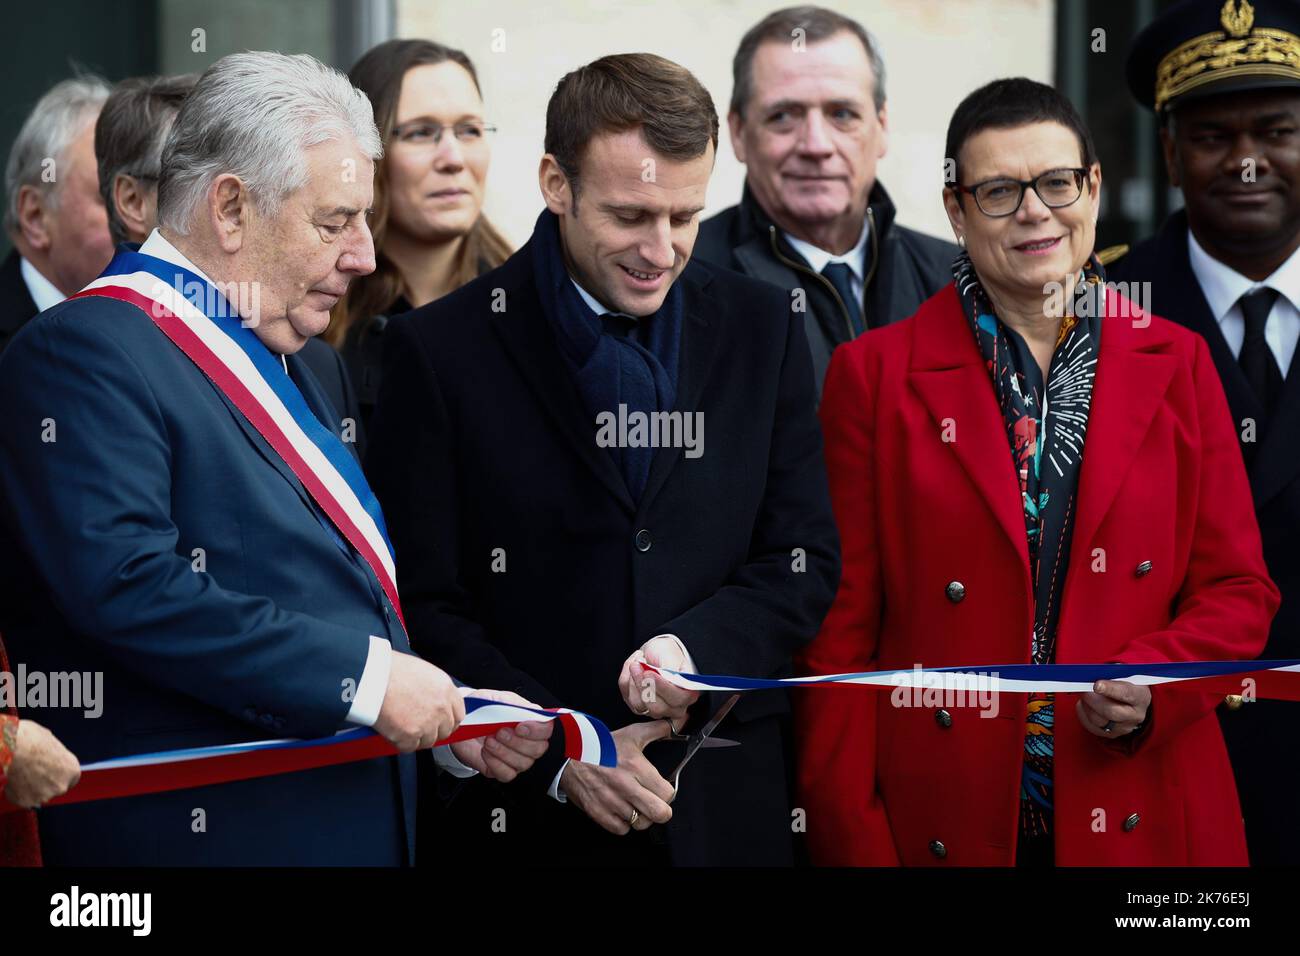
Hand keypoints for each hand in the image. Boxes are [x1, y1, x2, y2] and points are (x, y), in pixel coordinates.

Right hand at [4, 720, 80, 807]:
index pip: (70, 780)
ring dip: (30, 788)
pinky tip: (14, 779)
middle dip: (44, 783)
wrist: (11, 750)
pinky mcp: (26, 802)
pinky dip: (17, 792)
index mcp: (72, 770)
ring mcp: (44, 796)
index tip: (50, 773)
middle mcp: (61, 786)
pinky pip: (21, 798)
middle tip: (32, 771)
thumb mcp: (50, 741)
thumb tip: (48, 751)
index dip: (59, 776)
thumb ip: (54, 753)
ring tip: (21, 772)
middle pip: (55, 789)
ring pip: (37, 795)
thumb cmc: (30, 741)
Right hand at [373, 652, 463, 751]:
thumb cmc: (391, 669)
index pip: (459, 714)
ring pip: (428, 741)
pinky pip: (409, 747)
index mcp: (446, 689)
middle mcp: (441, 708)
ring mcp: (427, 724)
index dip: (448, 720)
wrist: (372, 676)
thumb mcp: (423, 672)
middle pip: (446, 731)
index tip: (440, 722)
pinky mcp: (409, 736)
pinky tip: (392, 730)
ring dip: (416, 738)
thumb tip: (435, 700)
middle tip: (418, 727)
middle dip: (433, 731)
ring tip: (402, 726)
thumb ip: (435, 689)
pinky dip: (400, 743)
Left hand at [449, 688, 553, 781]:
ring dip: (504, 752)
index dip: (536, 731)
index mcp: (530, 721)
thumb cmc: (480, 709)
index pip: (547, 729)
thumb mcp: (495, 699)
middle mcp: (527, 741)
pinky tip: (485, 752)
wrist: (461, 723)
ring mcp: (516, 757)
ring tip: (488, 740)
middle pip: (538, 749)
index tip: (520, 727)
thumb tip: (530, 711)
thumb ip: (513, 704)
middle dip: (517, 742)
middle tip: (499, 732)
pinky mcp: (502, 770)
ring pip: (523, 763)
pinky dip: (495, 763)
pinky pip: (507, 774)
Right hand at [558, 720, 673, 834]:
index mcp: (637, 767)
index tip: (661, 790)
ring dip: (641, 817)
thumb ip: (657, 730)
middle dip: (660, 810)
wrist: (568, 754)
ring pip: (640, 824)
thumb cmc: (601, 746)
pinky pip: (621, 830)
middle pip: (660, 814)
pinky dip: (623, 824)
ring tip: (635, 805)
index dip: (668, 793)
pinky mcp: (598, 812)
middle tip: (654, 803)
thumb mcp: (631, 734)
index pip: (668, 794)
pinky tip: (621, 810)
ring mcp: (611, 802)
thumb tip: (676, 725)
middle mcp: (626, 786)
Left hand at [618, 636, 699, 727]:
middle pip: (657, 708)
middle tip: (637, 664)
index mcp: (688, 694)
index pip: (678, 699)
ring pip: (639, 704)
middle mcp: (674, 707)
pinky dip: (627, 679)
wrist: (656, 653)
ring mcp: (655, 710)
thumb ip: (670, 667)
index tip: (649, 672)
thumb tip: (665, 675)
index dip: (662, 687)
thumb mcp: (671, 655)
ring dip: (633, 680)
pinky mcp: (639, 707)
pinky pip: (628, 697)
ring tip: (636, 662)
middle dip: (643, 685)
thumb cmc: (667, 654)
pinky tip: (633, 668)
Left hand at [1076, 680, 1150, 737]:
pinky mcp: (1112, 734)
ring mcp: (1124, 727)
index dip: (1110, 689)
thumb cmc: (1124, 685)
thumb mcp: (1124, 676)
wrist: (1131, 702)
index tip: (1096, 685)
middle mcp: (1135, 715)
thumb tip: (1090, 676)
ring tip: (1084, 695)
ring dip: (1087, 706)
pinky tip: (1084, 705)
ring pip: (1099, 721)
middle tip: (1083, 690)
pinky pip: (1092, 726)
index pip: (1126, 693)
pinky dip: (1084, 714)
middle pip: (1111, 712)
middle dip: (1093, 700)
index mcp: (1140, 696)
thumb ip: (1110, 676)